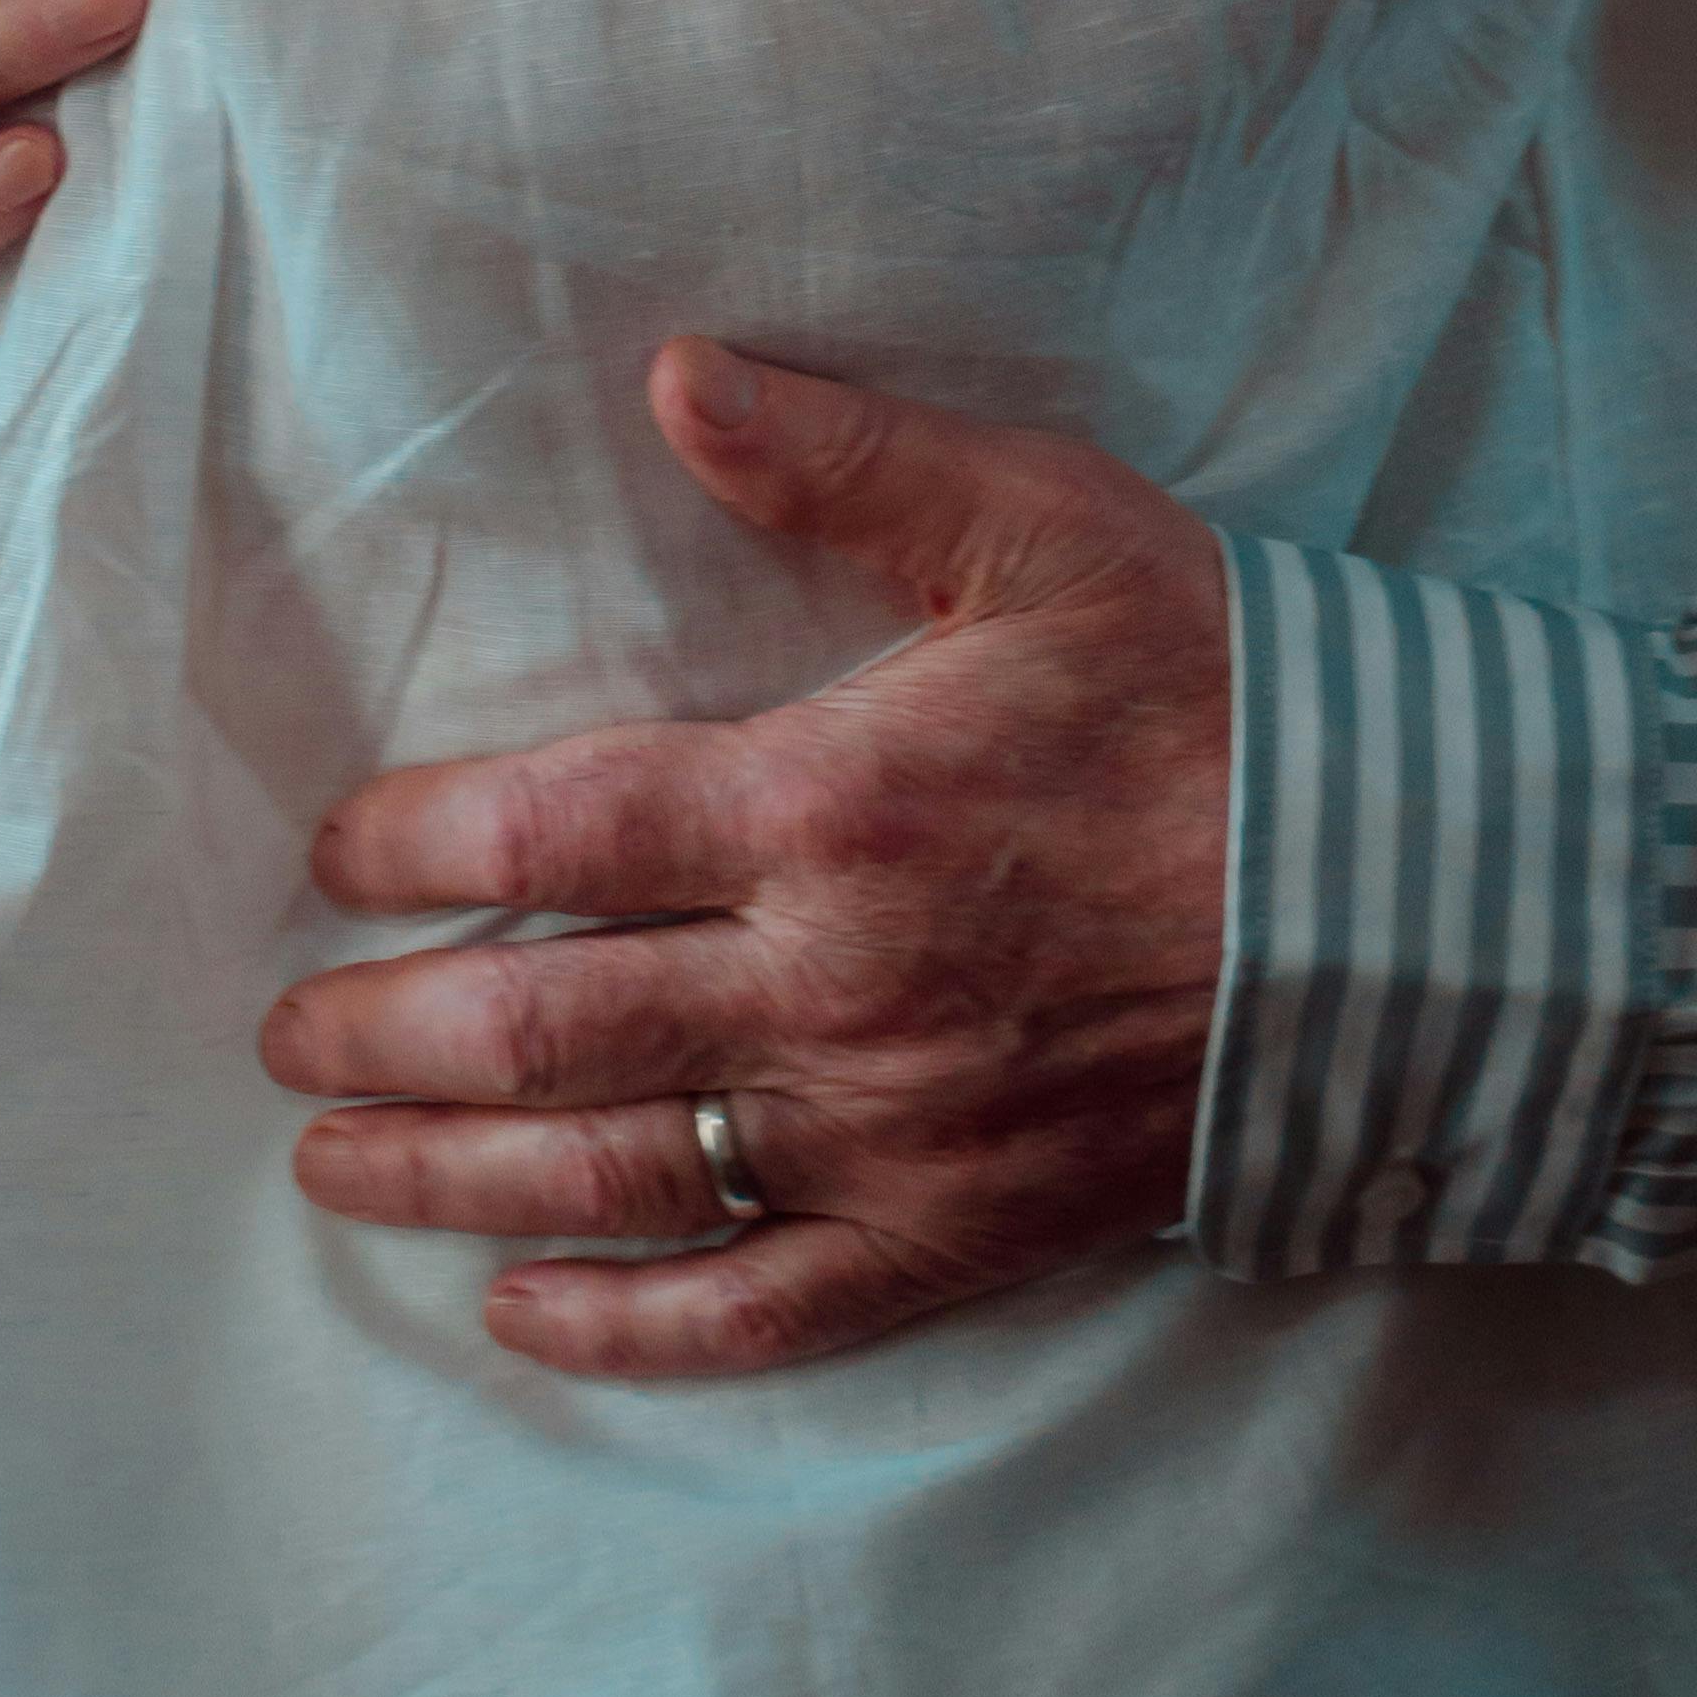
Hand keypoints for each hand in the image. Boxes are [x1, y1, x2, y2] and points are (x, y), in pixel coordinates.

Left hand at [262, 338, 1230, 1379]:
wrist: (1413, 903)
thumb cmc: (1216, 693)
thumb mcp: (1037, 528)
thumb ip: (844, 455)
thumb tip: (675, 370)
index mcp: (830, 803)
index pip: (556, 829)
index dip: (418, 844)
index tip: (334, 854)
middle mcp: (831, 986)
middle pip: (543, 1022)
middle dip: (386, 1030)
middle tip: (284, 1029)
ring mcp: (889, 1134)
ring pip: (614, 1172)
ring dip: (451, 1174)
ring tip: (333, 1162)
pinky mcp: (957, 1236)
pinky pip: (755, 1311)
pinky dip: (624, 1326)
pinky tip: (523, 1312)